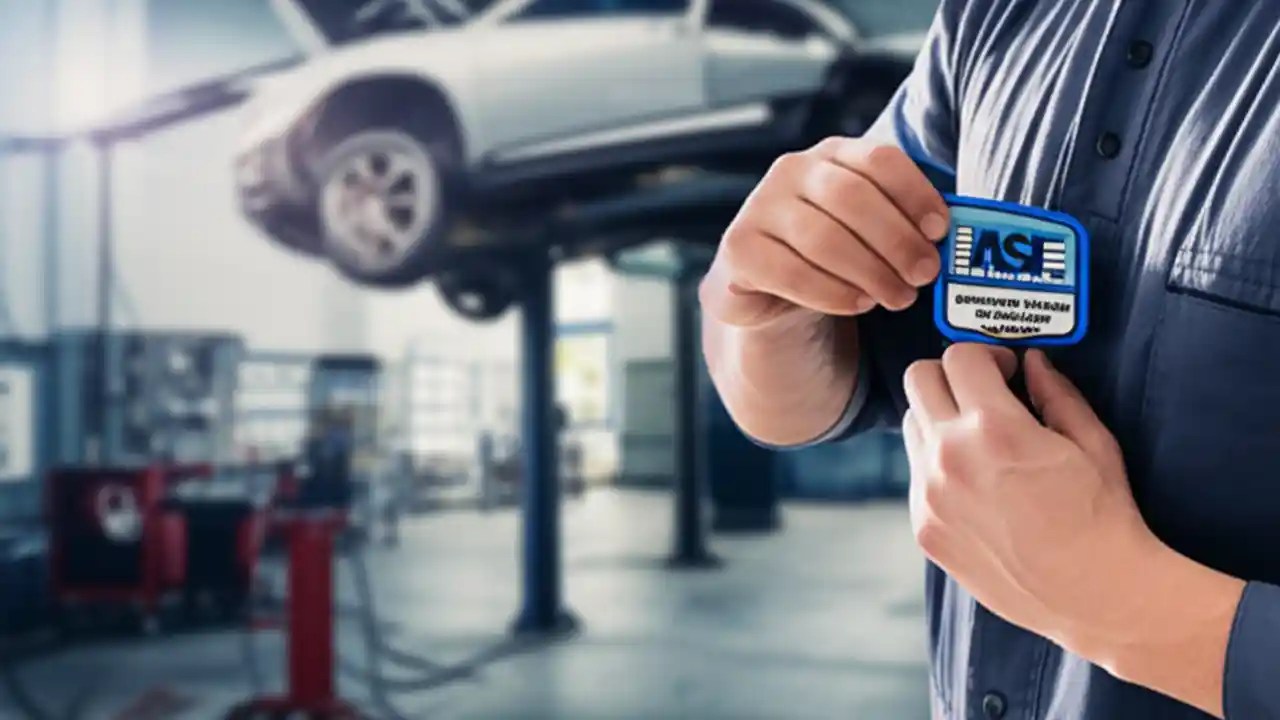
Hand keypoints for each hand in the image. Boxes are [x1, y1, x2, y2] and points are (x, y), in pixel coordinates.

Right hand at [701, 137, 949, 328]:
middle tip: (925, 275)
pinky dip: (833, 292)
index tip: (941, 231)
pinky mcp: (739, 249)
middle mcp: (791, 171)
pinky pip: (791, 272)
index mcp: (831, 154)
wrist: (768, 288)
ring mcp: (758, 207)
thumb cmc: (836, 254)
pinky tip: (858, 304)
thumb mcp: (870, 227)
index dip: (916, 194)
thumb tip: (958, 238)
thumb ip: (903, 221)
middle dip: (897, 240)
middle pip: (852, 197)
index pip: (879, 159)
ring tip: (898, 297)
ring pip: (824, 238)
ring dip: (871, 273)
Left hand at [902, 345, 1160, 651]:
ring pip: (912, 426)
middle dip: (950, 375)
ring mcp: (929, 495)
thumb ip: (1055, 393)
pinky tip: (979, 488)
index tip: (1005, 371)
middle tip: (983, 393)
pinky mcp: (924, 527)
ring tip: (982, 443)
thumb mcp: (1092, 442)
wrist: (1095, 593)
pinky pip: (916, 475)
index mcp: (993, 428)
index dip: (986, 354)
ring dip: (940, 420)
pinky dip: (939, 468)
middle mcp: (949, 457)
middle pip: (917, 379)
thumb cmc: (1102, 516)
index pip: (958, 356)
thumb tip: (1032, 361)